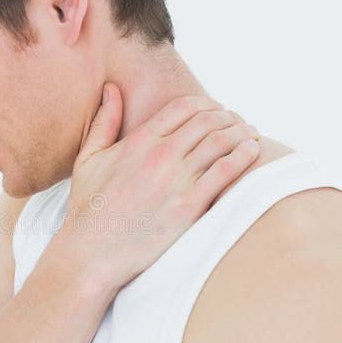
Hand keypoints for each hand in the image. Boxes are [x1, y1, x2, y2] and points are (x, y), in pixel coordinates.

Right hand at [57, 83, 259, 294]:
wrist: (91, 254)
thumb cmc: (88, 210)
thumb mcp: (88, 159)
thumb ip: (103, 121)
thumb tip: (111, 88)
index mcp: (138, 141)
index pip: (184, 107)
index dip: (207, 104)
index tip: (218, 110)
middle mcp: (159, 155)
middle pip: (208, 121)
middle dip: (229, 117)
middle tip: (240, 123)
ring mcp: (176, 181)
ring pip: (222, 141)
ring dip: (242, 133)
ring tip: (252, 135)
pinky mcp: (189, 206)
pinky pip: (226, 171)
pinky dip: (244, 157)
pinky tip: (253, 153)